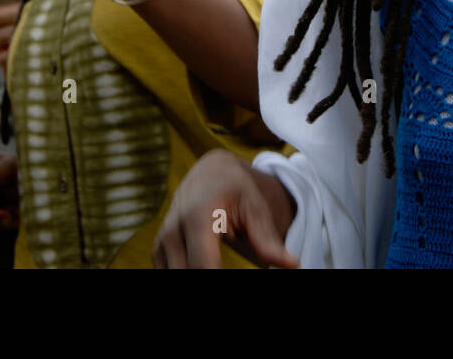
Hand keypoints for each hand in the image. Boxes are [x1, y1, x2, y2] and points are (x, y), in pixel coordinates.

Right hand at [152, 150, 297, 268]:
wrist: (208, 173)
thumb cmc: (235, 189)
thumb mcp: (254, 208)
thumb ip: (268, 239)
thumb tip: (293, 264)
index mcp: (197, 217)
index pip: (203, 267)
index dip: (219, 278)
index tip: (241, 278)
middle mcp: (173, 230)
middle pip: (186, 274)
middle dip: (212, 276)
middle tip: (233, 266)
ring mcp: (162, 241)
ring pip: (174, 276)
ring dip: (199, 272)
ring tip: (225, 264)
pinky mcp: (158, 250)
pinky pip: (168, 273)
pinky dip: (188, 272)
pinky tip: (210, 266)